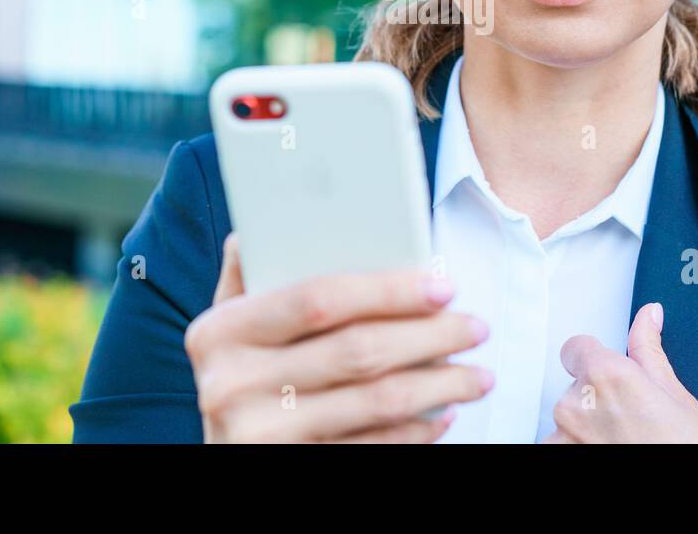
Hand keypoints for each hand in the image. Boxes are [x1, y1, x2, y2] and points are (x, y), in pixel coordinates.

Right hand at [185, 233, 492, 442]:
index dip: (387, 290)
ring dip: (441, 385)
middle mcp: (232, 385)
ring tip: (477, 373)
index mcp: (219, 332)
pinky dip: (417, 430)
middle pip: (359, 351)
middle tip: (476, 327)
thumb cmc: (238, 376)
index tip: (443, 286)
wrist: (220, 461)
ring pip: (377, 402)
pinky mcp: (294, 469)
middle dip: (431, 336)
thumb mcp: (227, 329)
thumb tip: (260, 227)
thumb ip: (246, 280)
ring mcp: (261, 435)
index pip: (319, 298)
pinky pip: (374, 447)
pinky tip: (443, 412)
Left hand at [544, 302, 697, 443]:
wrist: (693, 492)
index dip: (595, 357)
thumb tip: (648, 316)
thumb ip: (648, 350)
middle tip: (632, 416)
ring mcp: (564, 436)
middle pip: (575, 384)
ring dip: (589, 425)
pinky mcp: (559, 456)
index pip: (575, 347)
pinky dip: (581, 446)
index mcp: (606, 374)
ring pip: (569, 418)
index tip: (609, 370)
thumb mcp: (675, 395)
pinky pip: (562, 443)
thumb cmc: (687, 448)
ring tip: (626, 439)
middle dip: (598, 395)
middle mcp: (577, 403)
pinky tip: (613, 449)